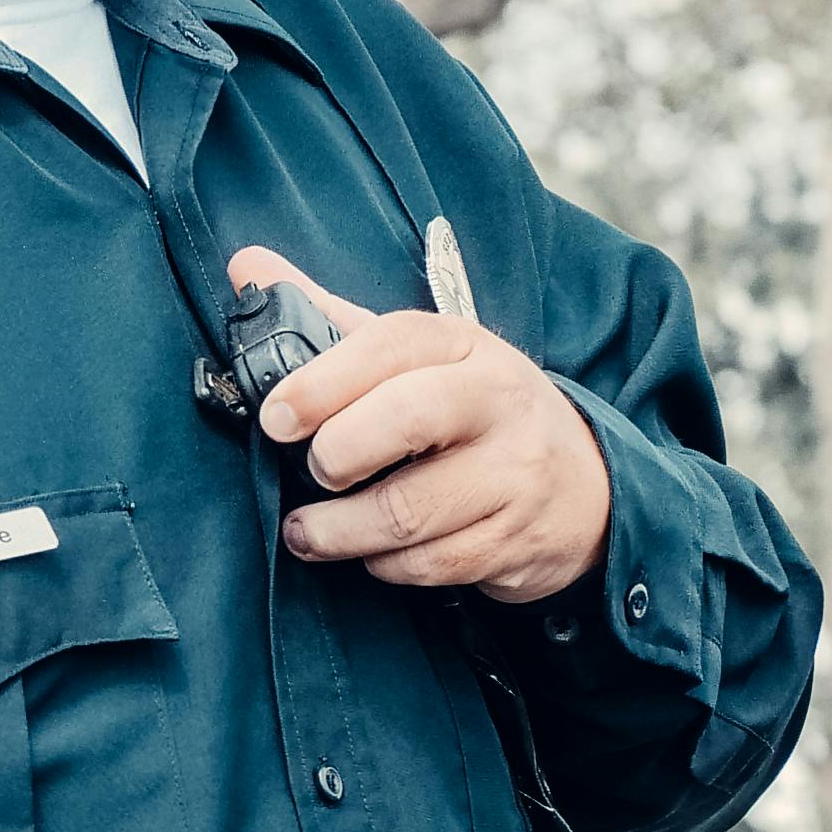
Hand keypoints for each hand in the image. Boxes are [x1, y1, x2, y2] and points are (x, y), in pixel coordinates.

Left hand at [231, 249, 611, 604]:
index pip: (391, 344)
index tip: (275, 417)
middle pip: (407, 420)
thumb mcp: (417, 357)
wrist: (585, 485)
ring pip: (409, 511)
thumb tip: (246, 266)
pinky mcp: (515, 539)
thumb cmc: (472, 414)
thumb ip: (330, 317)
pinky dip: (385, 566)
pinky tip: (371, 554)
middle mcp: (498, 402)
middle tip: (311, 473)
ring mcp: (514, 474)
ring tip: (307, 532)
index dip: (322, 381)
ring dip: (341, 531)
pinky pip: (431, 563)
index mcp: (463, 345)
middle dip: (337, 454)